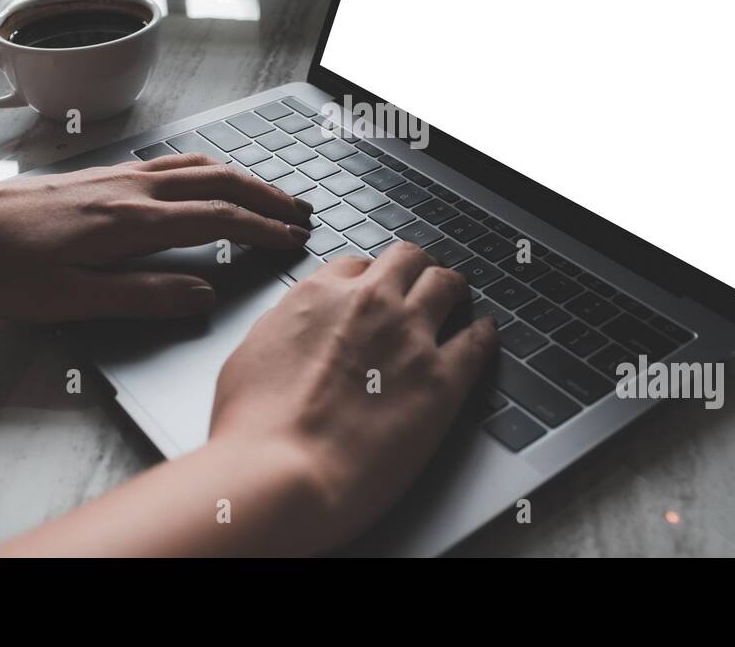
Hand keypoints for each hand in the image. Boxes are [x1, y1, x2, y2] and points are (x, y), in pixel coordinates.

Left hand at [0, 153, 312, 321]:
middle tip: (301, 211)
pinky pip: (173, 162)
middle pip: (220, 181)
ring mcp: (118, 176)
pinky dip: (210, 168)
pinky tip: (210, 178)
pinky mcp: (102, 175)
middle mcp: (132, 189)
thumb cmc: (4, 268)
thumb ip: (143, 295)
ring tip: (269, 193)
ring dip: (243, 177)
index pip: (218, 219)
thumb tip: (202, 292)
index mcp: (132, 222)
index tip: (293, 240)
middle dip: (267, 195)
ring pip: (199, 165)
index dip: (262, 229)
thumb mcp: (72, 300)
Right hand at [209, 241, 499, 552]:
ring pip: (447, 283)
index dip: (369, 279)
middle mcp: (370, 304)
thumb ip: (285, 328)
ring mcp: (410, 338)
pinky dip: (483, 332)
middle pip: (408, 259)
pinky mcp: (443, 380)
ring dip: (451, 289)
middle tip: (421, 284)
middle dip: (415, 269)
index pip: (357, 266)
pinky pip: (478, 339)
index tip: (374, 293)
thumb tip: (298, 327)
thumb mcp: (251, 355)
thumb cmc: (253, 428)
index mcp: (320, 295)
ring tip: (457, 298)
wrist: (279, 474)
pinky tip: (484, 334)